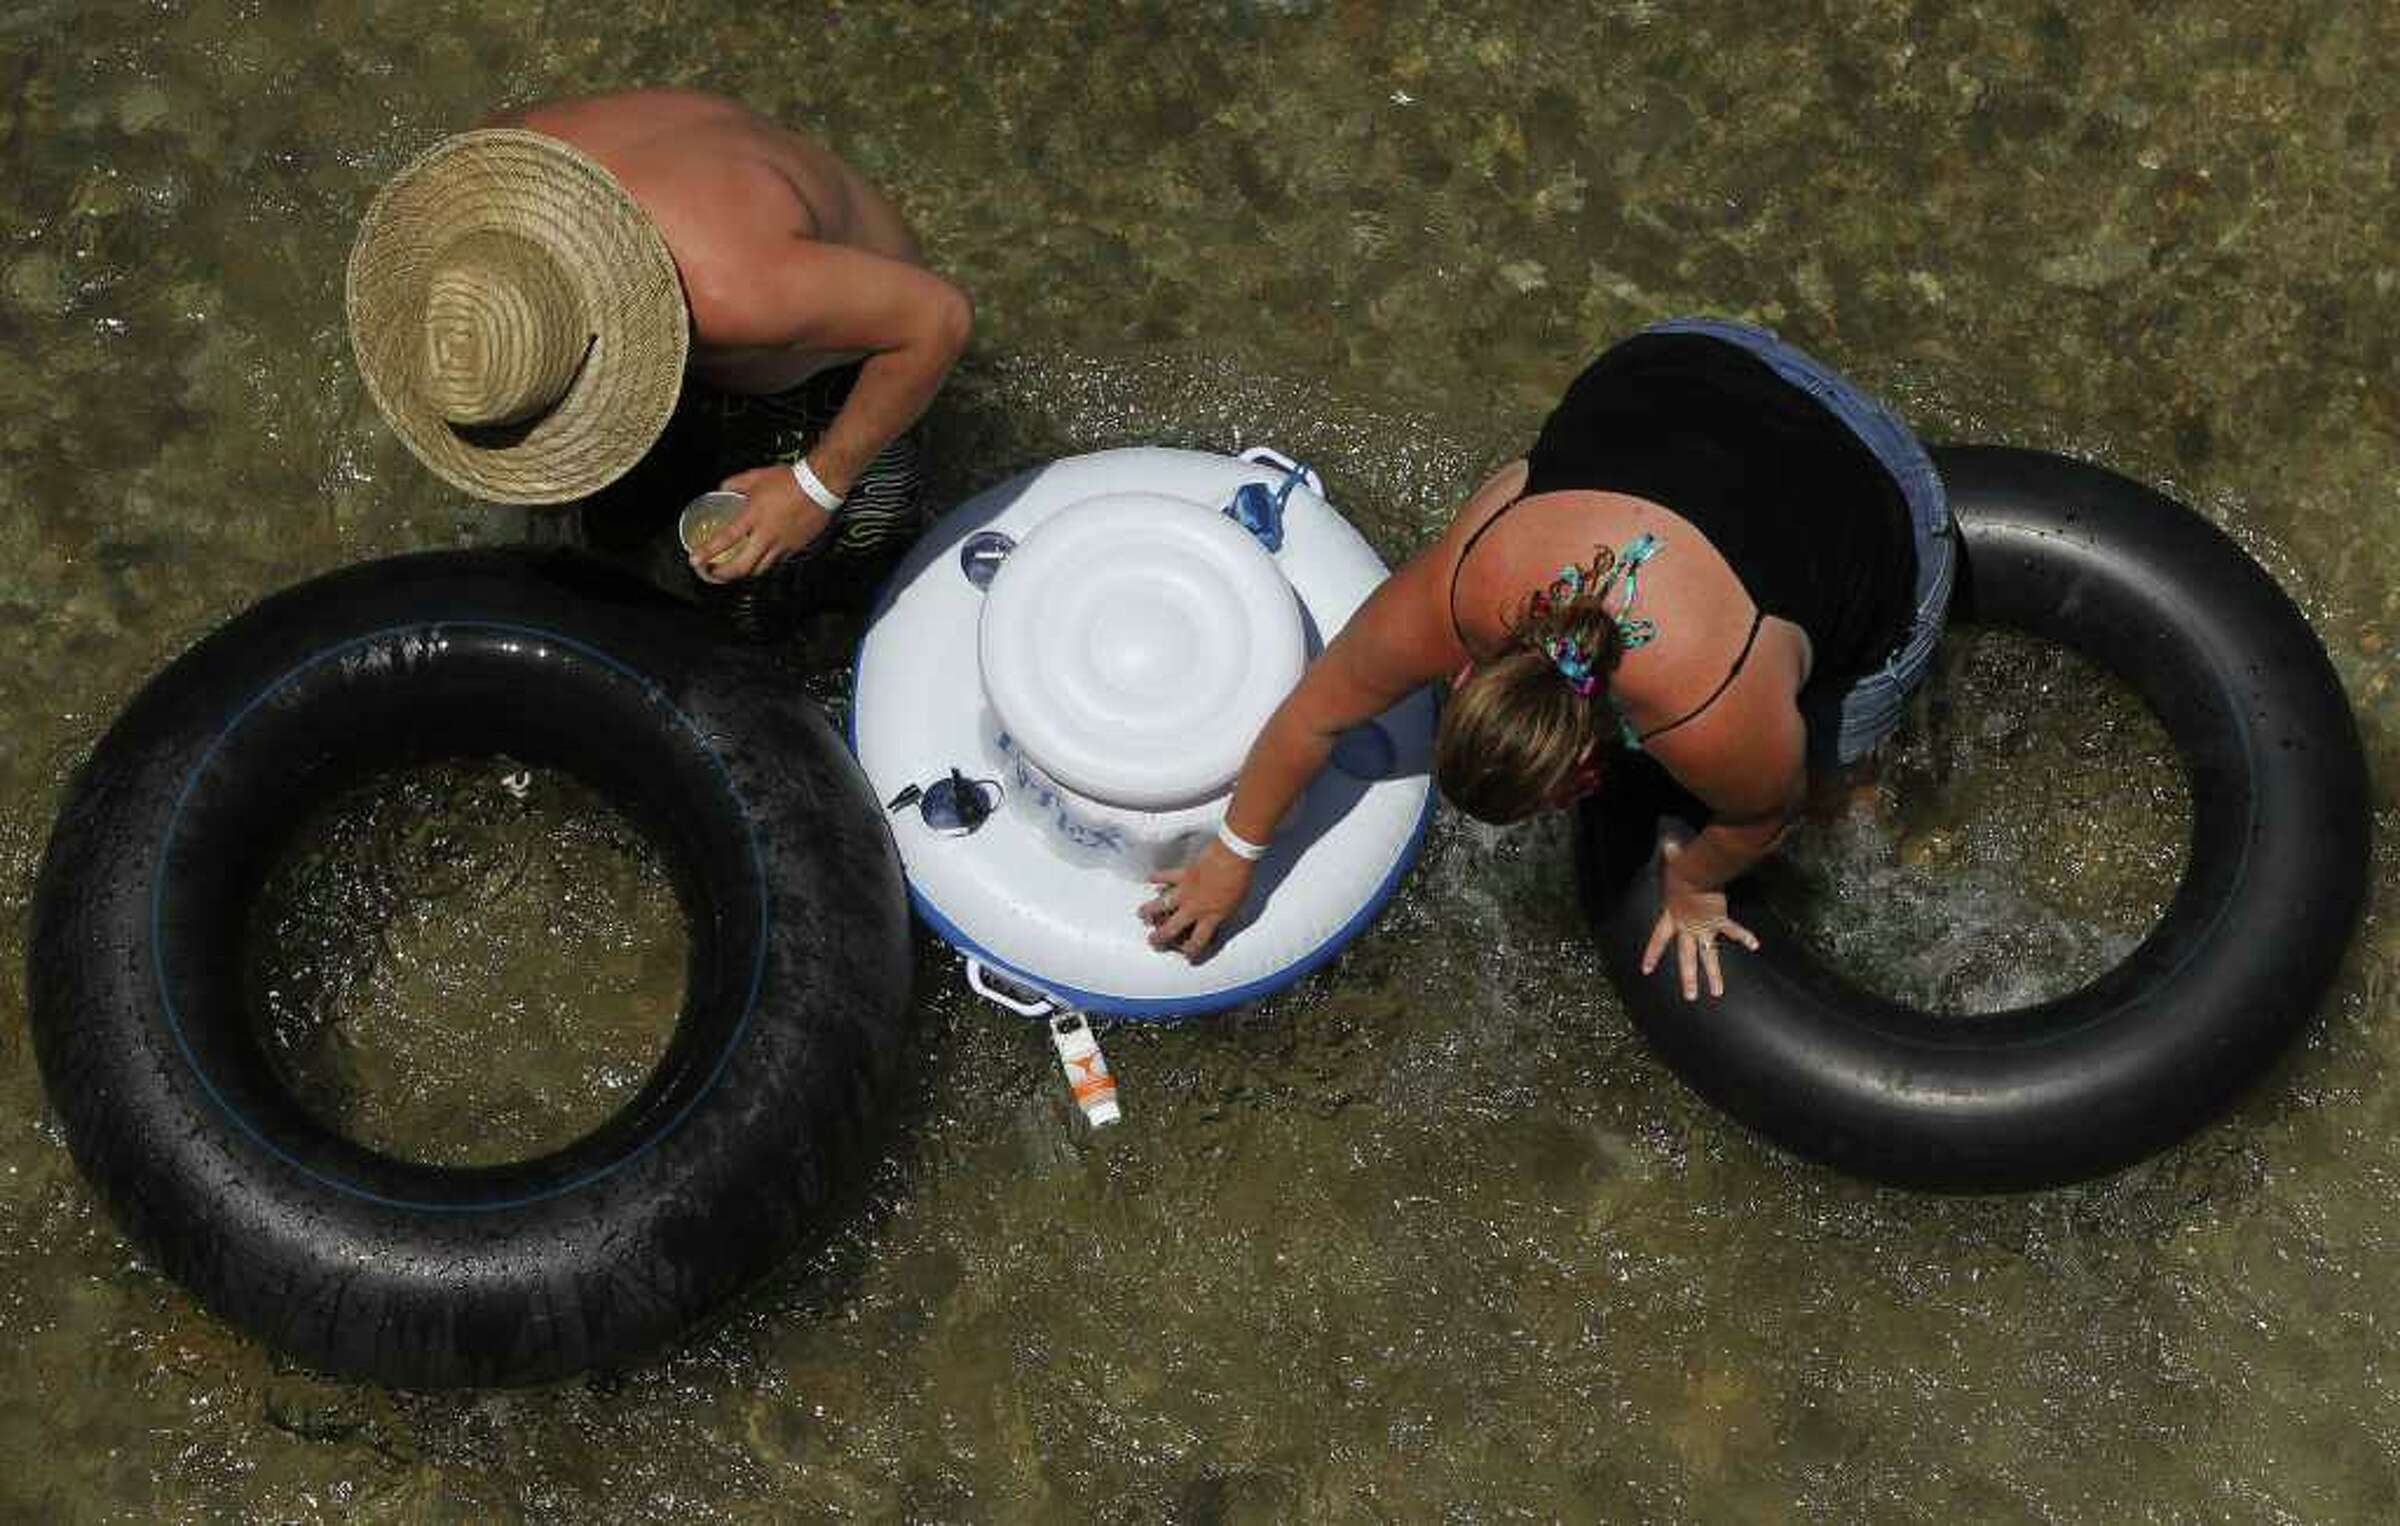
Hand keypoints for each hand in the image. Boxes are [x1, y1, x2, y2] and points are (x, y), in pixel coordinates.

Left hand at [690, 464, 837, 583]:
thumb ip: (735, 484)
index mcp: (753, 516)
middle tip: (712, 574)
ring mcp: (782, 544)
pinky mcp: (795, 548)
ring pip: (759, 570)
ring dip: (743, 573)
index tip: (694, 560)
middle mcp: (766, 535)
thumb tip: (722, 489)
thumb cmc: (789, 479)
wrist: (821, 485)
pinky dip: (764, 564)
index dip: (707, 552)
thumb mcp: (756, 476)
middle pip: (742, 566)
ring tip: (733, 571)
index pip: (725, 539)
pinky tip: (758, 560)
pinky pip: (776, 562)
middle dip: (723, 575)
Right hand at [1140, 840, 1252, 960]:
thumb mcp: (1237, 906)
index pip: (1198, 941)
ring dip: (1149, 910)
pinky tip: (1150, 879)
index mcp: (1210, 918)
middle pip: (1171, 928)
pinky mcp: (1182, 874)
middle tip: (1153, 941)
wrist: (1233, 857)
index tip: (1188, 954)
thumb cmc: (1240, 880)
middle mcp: (1194, 908)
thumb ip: (1223, 915)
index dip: (1191, 951)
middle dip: (1160, 937)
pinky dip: (1157, 877)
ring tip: (1141, 915)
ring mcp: (1185, 891)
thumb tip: (1217, 919)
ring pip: (1161, 905)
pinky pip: (1165, 876)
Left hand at [1639, 829, 1759, 1000]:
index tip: (1646, 970)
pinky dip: (1744, 937)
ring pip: (1709, 956)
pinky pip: (1732, 931)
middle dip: (1688, 978)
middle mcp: (1686, 928)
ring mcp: (1703, 927)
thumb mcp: (1673, 864)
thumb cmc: (1681, 868)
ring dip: (1714, 975)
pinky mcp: (1718, 921)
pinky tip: (1754, 945)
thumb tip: (1668, 840)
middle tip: (1690, 997)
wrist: (1695, 872)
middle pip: (1686, 958)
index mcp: (1671, 918)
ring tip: (1718, 993)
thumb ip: (1670, 854)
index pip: (1658, 940)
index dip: (1652, 954)